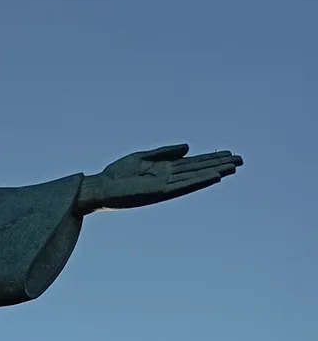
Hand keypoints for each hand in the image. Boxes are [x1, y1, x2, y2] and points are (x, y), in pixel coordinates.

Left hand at [75, 144, 242, 213]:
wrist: (99, 188)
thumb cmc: (117, 174)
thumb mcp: (143, 157)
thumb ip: (165, 153)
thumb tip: (189, 147)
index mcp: (165, 170)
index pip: (193, 163)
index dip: (211, 158)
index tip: (229, 153)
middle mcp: (168, 179)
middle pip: (199, 170)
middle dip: (219, 164)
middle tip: (241, 160)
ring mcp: (165, 186)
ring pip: (195, 178)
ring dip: (214, 172)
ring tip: (233, 167)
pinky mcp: (159, 192)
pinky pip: (183, 186)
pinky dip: (198, 181)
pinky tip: (213, 176)